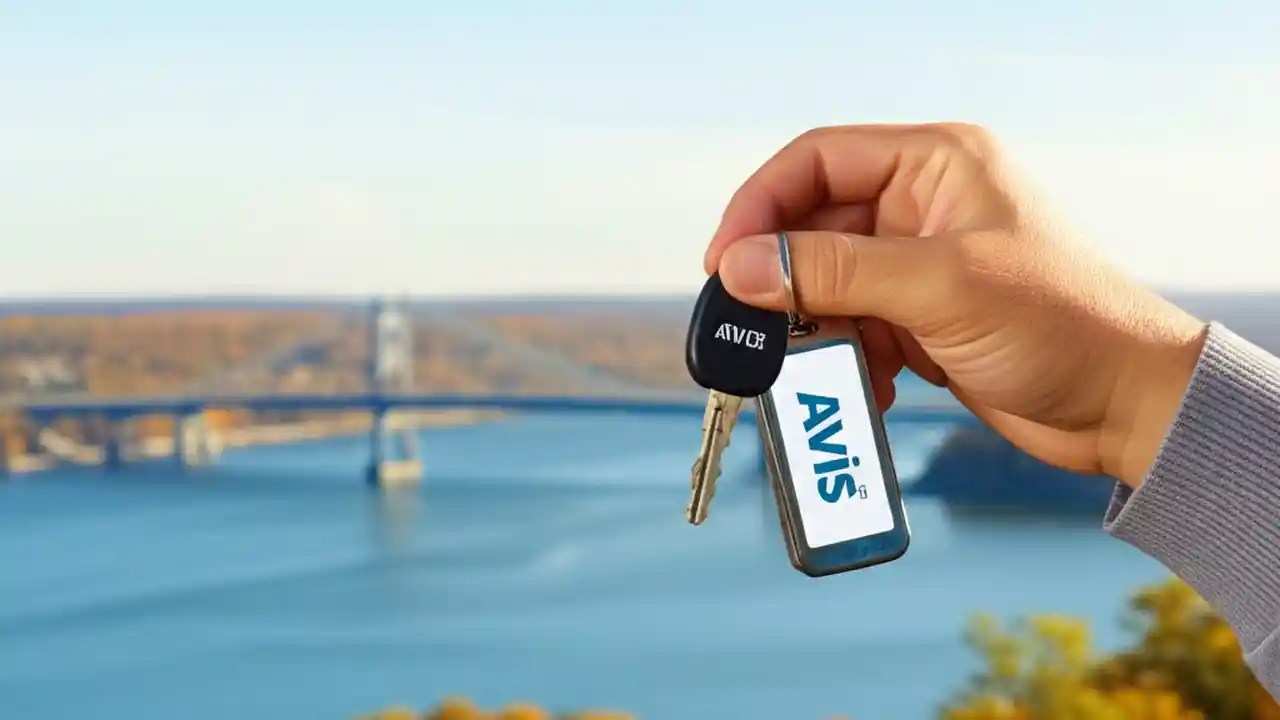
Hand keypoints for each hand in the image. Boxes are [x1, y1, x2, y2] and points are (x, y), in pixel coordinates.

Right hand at [705, 123, 1206, 487]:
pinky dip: (844, 358)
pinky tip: (868, 384)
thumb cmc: (1063, 324)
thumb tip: (742, 268)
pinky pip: (851, 328)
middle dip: (783, 281)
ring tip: (819, 367)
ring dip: (813, 329)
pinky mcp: (920, 317)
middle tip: (753, 327)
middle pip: (813, 226)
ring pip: (826, 284)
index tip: (725, 261)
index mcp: (936, 165)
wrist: (1125, 406)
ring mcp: (919, 264)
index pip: (818, 160)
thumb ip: (834, 272)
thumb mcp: (939, 287)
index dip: (760, 205)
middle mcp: (923, 205)